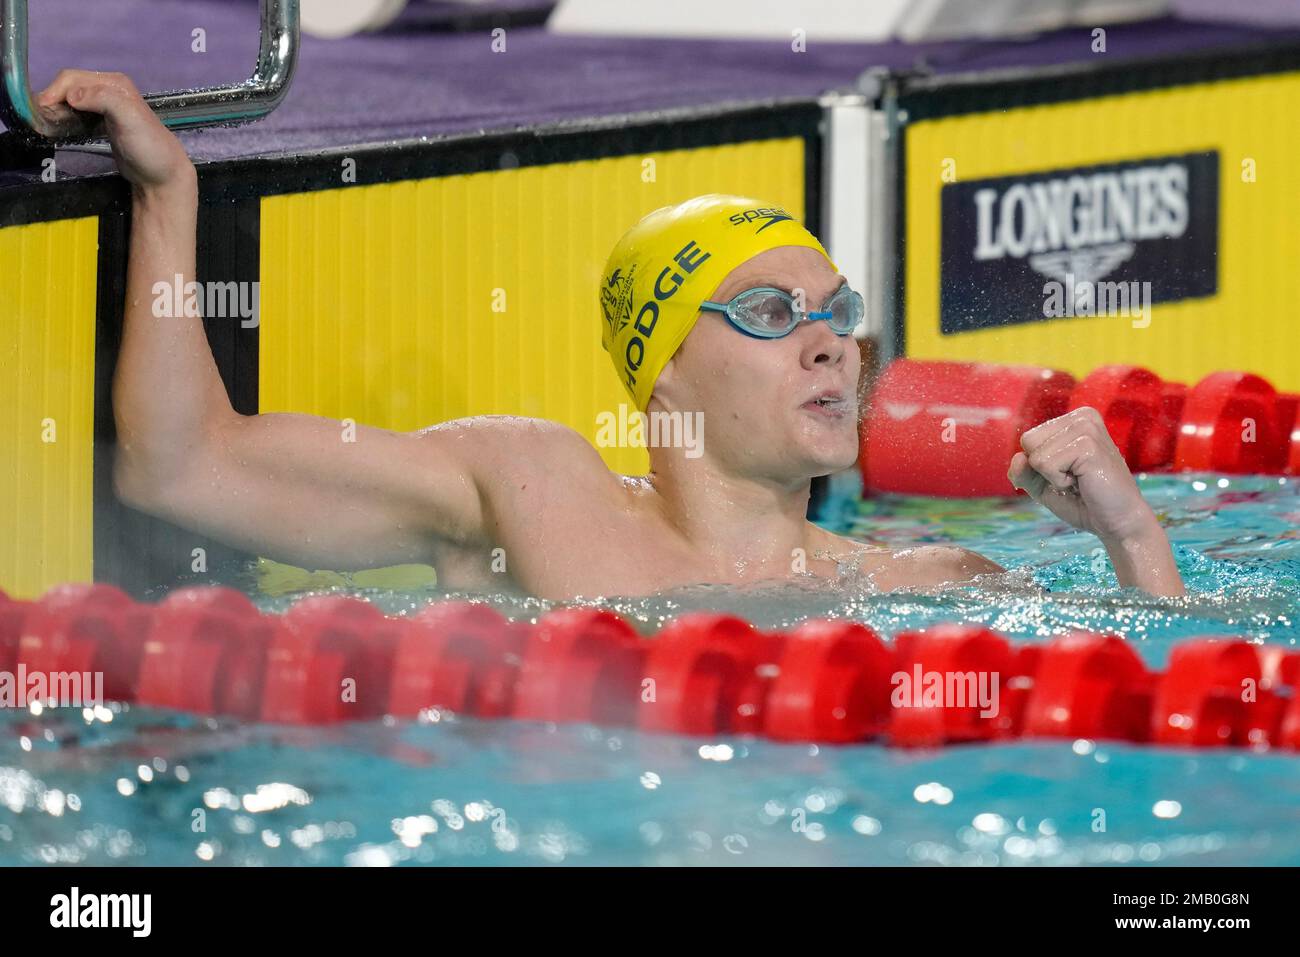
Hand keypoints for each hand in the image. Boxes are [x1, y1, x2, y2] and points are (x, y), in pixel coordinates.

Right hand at [35, 70, 192, 192]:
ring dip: (58, 107)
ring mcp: (107, 106)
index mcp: (114, 83)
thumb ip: (104, 100)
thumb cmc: (149, 147)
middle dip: (53, 99)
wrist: (163, 175)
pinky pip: (78, 111)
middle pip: (69, 86)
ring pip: (71, 98)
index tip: (42, 111)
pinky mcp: (104, 122)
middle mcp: (110, 89)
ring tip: (49, 123)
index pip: (73, 78)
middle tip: (43, 119)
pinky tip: (62, 127)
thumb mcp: (129, 119)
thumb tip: (72, 96)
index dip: (54, 92)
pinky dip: (66, 116)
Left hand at [1007, 406, 1156, 544]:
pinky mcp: (1088, 445)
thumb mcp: (1042, 485)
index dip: (1040, 465)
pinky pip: (1045, 465)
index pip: (1028, 439)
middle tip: (1075, 478)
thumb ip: (1023, 471)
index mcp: (1075, 420)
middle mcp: (1083, 417)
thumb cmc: (1083, 502)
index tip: (1069, 473)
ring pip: (1035, 455)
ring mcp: (1087, 428)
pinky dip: (1059, 482)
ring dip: (1053, 477)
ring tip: (1081, 480)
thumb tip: (1018, 457)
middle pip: (1028, 442)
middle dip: (1044, 469)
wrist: (1117, 522)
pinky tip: (1084, 482)